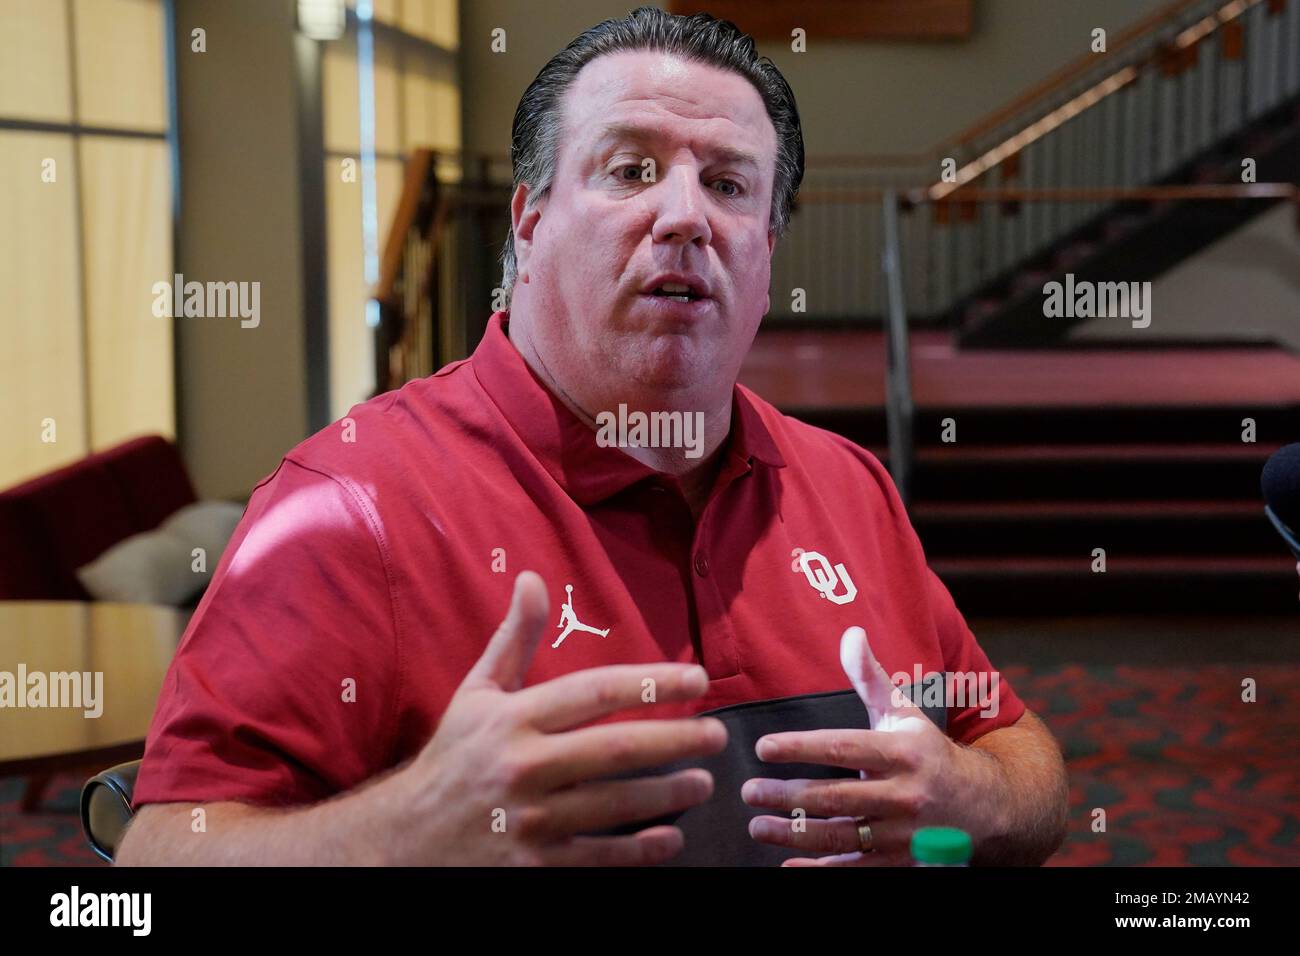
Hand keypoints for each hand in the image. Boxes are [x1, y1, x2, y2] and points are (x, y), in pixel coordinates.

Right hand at [392, 570, 726, 864]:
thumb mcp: (477, 693)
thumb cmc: (453, 758)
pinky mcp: (532, 865)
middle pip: (614, 750)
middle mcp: (523, 766)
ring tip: (703, 783)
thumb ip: (514, 639)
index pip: (594, 693)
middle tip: (718, 736)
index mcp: (513, 718)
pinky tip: (670, 838)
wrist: (405, 839)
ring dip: (666, 795)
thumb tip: (533, 578)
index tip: (696, 679)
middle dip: (674, 740)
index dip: (650, 683)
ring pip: (612, 805)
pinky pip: (596, 858)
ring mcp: (529, 820)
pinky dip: (637, 850)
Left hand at [741, 625, 1001, 865]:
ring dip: (795, 834)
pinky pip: (858, 869)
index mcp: (904, 753)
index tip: (763, 746)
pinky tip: (787, 867)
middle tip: (750, 791)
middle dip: (788, 796)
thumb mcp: (906, 713)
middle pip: (837, 797)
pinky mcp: (904, 864)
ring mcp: (905, 834)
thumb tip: (851, 633)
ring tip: (757, 826)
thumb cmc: (930, 753)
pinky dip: (822, 871)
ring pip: (843, 837)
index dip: (802, 747)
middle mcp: (906, 795)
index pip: (845, 748)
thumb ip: (872, 677)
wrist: (986, 808)